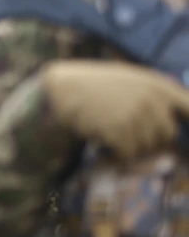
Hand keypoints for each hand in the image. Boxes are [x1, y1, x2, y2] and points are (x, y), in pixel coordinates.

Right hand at [43, 59, 188, 159]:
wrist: (60, 90)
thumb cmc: (91, 85)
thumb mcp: (128, 80)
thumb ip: (152, 95)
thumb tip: (173, 122)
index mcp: (157, 85)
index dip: (187, 122)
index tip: (174, 132)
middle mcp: (151, 100)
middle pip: (167, 134)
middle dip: (149, 140)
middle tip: (126, 138)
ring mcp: (136, 116)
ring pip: (146, 148)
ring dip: (127, 149)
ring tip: (108, 139)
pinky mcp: (120, 131)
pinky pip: (127, 155)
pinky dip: (114, 157)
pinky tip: (101, 149)